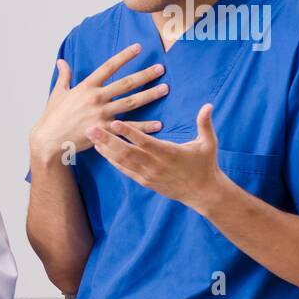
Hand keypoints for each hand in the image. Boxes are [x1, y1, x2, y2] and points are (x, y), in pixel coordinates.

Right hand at [29, 42, 168, 163]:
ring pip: (131, 103)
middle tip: (161, 68)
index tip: (138, 47)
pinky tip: (159, 124)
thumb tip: (61, 61)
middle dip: (145, 75)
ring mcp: (101, 114)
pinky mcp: (104, 130)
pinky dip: (144, 126)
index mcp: (86, 87)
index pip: (108, 67)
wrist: (49, 140)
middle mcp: (96, 98)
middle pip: (125, 84)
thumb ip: (64, 76)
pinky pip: (128, 127)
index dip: (124, 56)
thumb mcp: (57, 93)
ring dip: (149, 95)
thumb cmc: (52, 117)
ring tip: (165, 89)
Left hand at [87, 103, 231, 211]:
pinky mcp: (144, 181)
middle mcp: (155, 165)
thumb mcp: (208, 144)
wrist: (202, 193)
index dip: (129, 132)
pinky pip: (125, 170)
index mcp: (169, 153)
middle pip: (126, 151)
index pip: (145, 142)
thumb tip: (208, 105)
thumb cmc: (205, 164)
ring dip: (105, 148)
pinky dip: (112, 160)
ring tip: (91, 137)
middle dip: (106, 139)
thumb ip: (205, 124)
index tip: (114, 122)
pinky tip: (101, 150)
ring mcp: (148, 175)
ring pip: (122, 161)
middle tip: (90, 128)